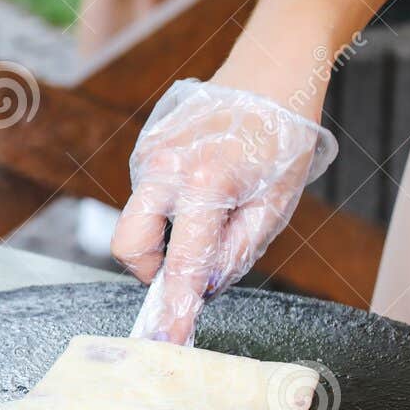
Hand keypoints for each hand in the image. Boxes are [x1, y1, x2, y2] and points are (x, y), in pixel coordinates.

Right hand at [113, 79, 337, 342]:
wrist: (270, 72)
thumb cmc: (281, 140)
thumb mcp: (275, 205)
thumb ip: (236, 251)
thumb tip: (206, 285)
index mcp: (205, 185)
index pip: (183, 264)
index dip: (175, 307)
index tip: (166, 337)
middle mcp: (165, 169)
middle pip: (128, 244)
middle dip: (150, 267)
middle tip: (185, 266)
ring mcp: (149, 156)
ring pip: (136, 220)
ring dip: (166, 233)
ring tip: (214, 205)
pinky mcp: (145, 148)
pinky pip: (146, 195)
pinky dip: (169, 206)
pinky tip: (205, 181)